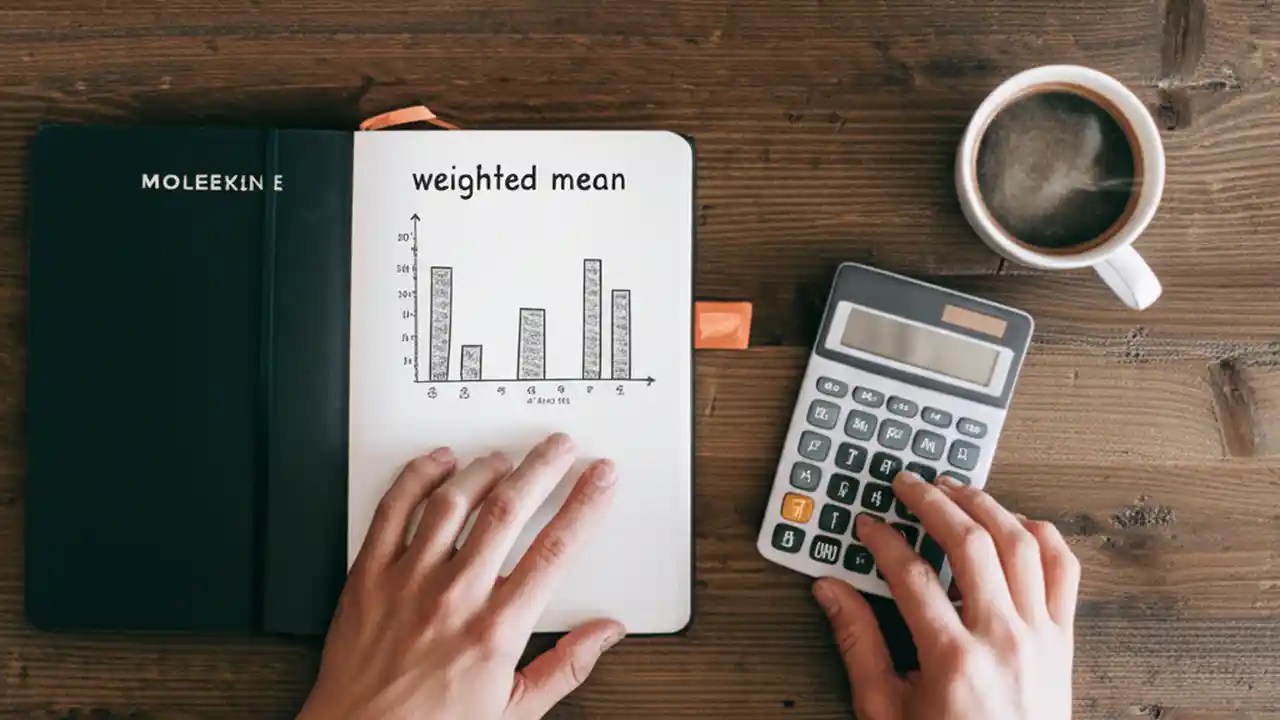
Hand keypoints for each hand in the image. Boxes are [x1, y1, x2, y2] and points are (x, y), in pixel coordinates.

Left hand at [299, 433, 623, 719]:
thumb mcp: (514, 711)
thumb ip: (564, 667)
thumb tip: (604, 634)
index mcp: (497, 629)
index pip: (555, 549)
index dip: (584, 505)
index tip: (599, 479)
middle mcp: (455, 596)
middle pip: (508, 509)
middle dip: (542, 467)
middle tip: (559, 446)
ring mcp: (409, 581)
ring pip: (453, 501)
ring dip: (484, 468)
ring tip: (504, 456)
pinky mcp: (369, 576)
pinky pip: (393, 510)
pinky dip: (416, 478)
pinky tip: (436, 464)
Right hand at [813, 472, 1079, 719]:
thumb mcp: (886, 708)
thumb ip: (859, 643)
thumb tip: (831, 590)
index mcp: (953, 660)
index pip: (911, 575)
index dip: (883, 540)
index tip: (867, 525)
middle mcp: (1003, 640)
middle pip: (970, 543)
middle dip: (932, 503)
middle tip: (907, 484)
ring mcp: (1041, 636)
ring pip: (1021, 543)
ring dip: (985, 505)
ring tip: (955, 489)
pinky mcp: (1063, 639)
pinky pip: (1063, 569)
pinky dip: (1040, 535)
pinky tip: (1013, 521)